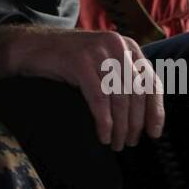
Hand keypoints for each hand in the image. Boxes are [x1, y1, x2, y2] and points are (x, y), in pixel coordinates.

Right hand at [0, 23, 164, 150]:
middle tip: (131, 143)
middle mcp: (117, 44)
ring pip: (119, 97)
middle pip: (135, 92)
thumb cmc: (70, 60)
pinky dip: (104, 121)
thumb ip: (125, 77)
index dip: (155, 110)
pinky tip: (103, 135)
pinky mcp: (79, 61)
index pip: (151, 82)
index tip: (154, 133)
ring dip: (121, 127)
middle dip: (135, 123)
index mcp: (128, 45)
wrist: (33, 47)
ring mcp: (98, 51)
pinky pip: (98, 98)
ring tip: (117, 144)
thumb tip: (147, 114)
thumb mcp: (103, 62)